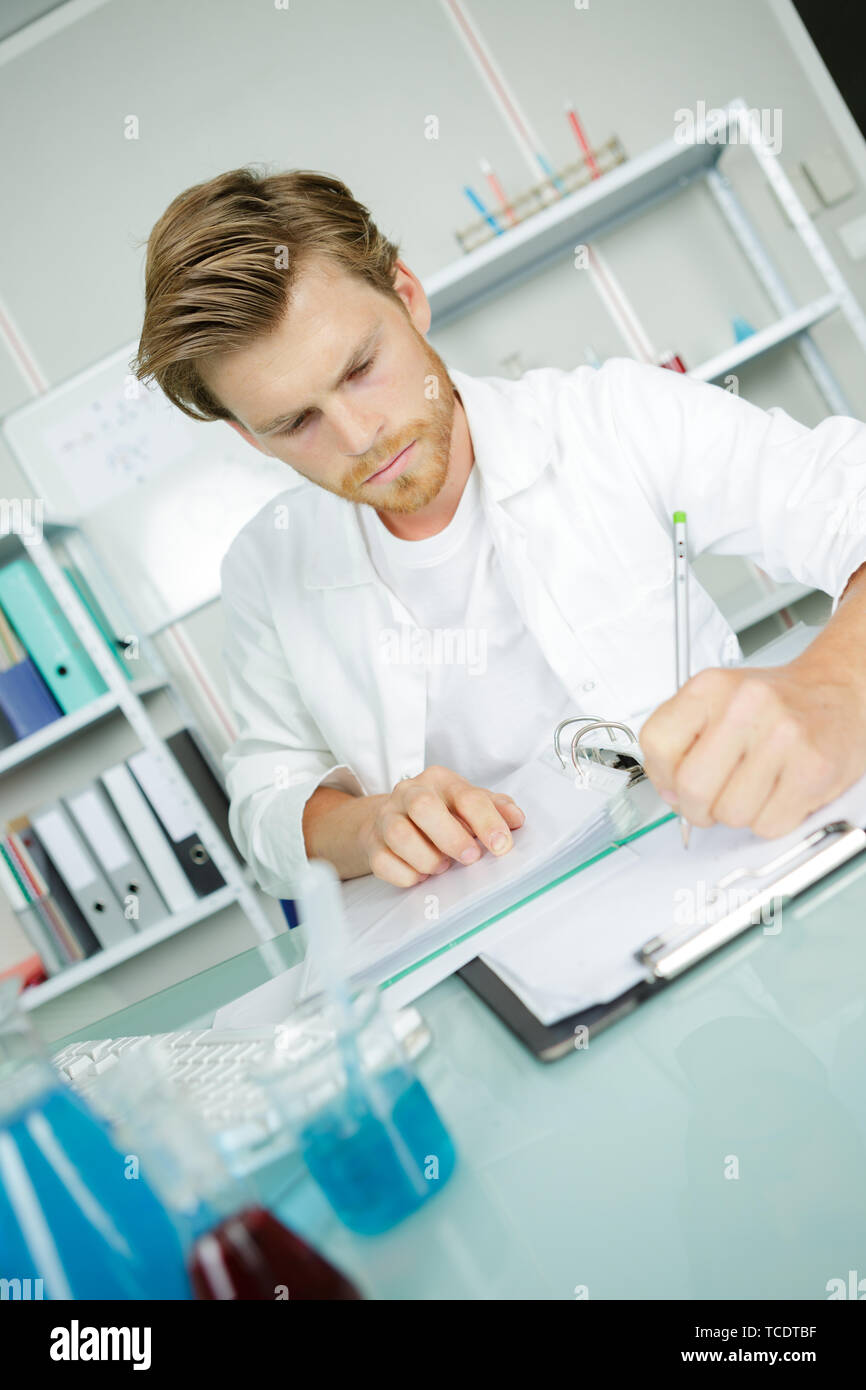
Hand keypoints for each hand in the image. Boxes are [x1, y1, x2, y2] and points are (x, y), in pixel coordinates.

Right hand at [358, 764, 525, 887]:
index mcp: (440, 780)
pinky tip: (421, 874)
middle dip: (451, 838)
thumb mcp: (470, 804)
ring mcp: (386, 817)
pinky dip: (408, 875)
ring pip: (399, 836)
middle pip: (423, 807)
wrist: (392, 819)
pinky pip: (384, 863)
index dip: (487, 822)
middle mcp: (409, 793)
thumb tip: (516, 819)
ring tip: (442, 866)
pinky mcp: (372, 844)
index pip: (466, 796)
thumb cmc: (440, 813)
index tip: (501, 845)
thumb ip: (496, 808)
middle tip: (469, 857)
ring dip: (427, 859)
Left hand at [639, 663, 865, 838]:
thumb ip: (682, 740)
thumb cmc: (776, 703)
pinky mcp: (813, 768)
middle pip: (691, 788)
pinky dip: (769, 820)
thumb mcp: (718, 701)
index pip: (656, 743)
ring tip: (754, 787)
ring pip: (730, 814)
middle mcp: (746, 706)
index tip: (675, 780)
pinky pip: (768, 825)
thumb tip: (668, 793)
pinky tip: (778, 792)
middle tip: (711, 799)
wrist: (839, 691)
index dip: (661, 775)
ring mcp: (782, 737)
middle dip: (697, 807)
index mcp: (711, 687)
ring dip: (737, 813)